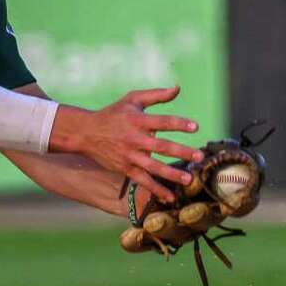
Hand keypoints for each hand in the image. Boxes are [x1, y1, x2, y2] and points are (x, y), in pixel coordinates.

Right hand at [50, 87, 203, 203]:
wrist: (86, 133)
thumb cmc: (113, 113)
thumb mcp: (132, 99)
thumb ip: (156, 95)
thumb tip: (178, 88)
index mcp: (138, 120)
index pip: (162, 122)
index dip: (178, 124)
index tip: (195, 127)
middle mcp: (134, 139)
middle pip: (161, 147)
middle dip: (181, 152)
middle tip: (199, 156)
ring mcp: (130, 156)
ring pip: (153, 167)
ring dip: (171, 174)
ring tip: (189, 179)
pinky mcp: (125, 169)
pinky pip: (143, 181)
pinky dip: (156, 189)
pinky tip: (170, 196)